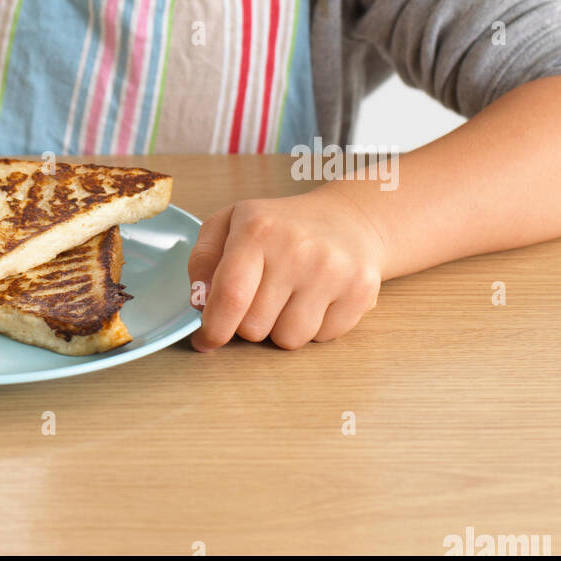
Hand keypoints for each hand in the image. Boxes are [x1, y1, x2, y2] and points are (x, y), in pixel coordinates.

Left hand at [187, 189, 386, 350]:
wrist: (348, 219)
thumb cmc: (279, 226)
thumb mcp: (230, 223)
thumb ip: (204, 260)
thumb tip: (199, 302)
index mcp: (258, 229)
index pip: (230, 296)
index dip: (213, 328)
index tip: (206, 341)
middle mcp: (297, 249)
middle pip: (255, 327)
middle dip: (248, 323)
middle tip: (259, 297)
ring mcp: (333, 271)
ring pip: (288, 340)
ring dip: (281, 328)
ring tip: (289, 296)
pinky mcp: (361, 292)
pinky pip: (322, 339)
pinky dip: (313, 328)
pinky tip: (316, 298)